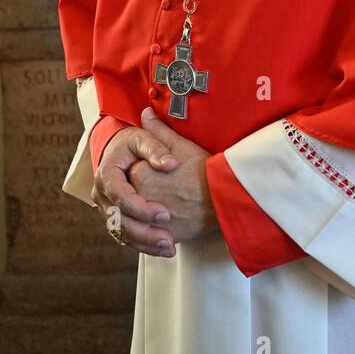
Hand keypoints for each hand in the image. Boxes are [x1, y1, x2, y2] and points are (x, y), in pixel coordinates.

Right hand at [92, 121, 180, 257]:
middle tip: (168, 239)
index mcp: (106, 174)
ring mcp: (106, 209)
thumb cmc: (133, 143)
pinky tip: (163, 249)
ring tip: (169, 248)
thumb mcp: (143, 139)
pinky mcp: (114, 218)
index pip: (120, 196)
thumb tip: (171, 164)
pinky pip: (126, 236)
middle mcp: (101, 195)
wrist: (119, 149)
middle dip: (144, 232)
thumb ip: (156, 149)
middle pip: (119, 220)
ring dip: (145, 243)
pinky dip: (144, 245)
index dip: (142, 207)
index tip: (165, 214)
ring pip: (122, 232)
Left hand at [127, 108, 218, 243]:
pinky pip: (146, 240)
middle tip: (160, 190)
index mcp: (140, 175)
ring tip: (160, 211)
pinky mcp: (162, 236)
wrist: (225, 197)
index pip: (129, 173)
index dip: (142, 171)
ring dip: (140, 220)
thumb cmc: (204, 170)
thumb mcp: (180, 146)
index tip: (156, 171)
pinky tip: (159, 229)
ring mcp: (149, 220)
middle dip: (138, 195)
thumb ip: (158, 131)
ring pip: (134, 222)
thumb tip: (145, 113)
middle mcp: (140, 198)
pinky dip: (148, 238)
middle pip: (129, 198)